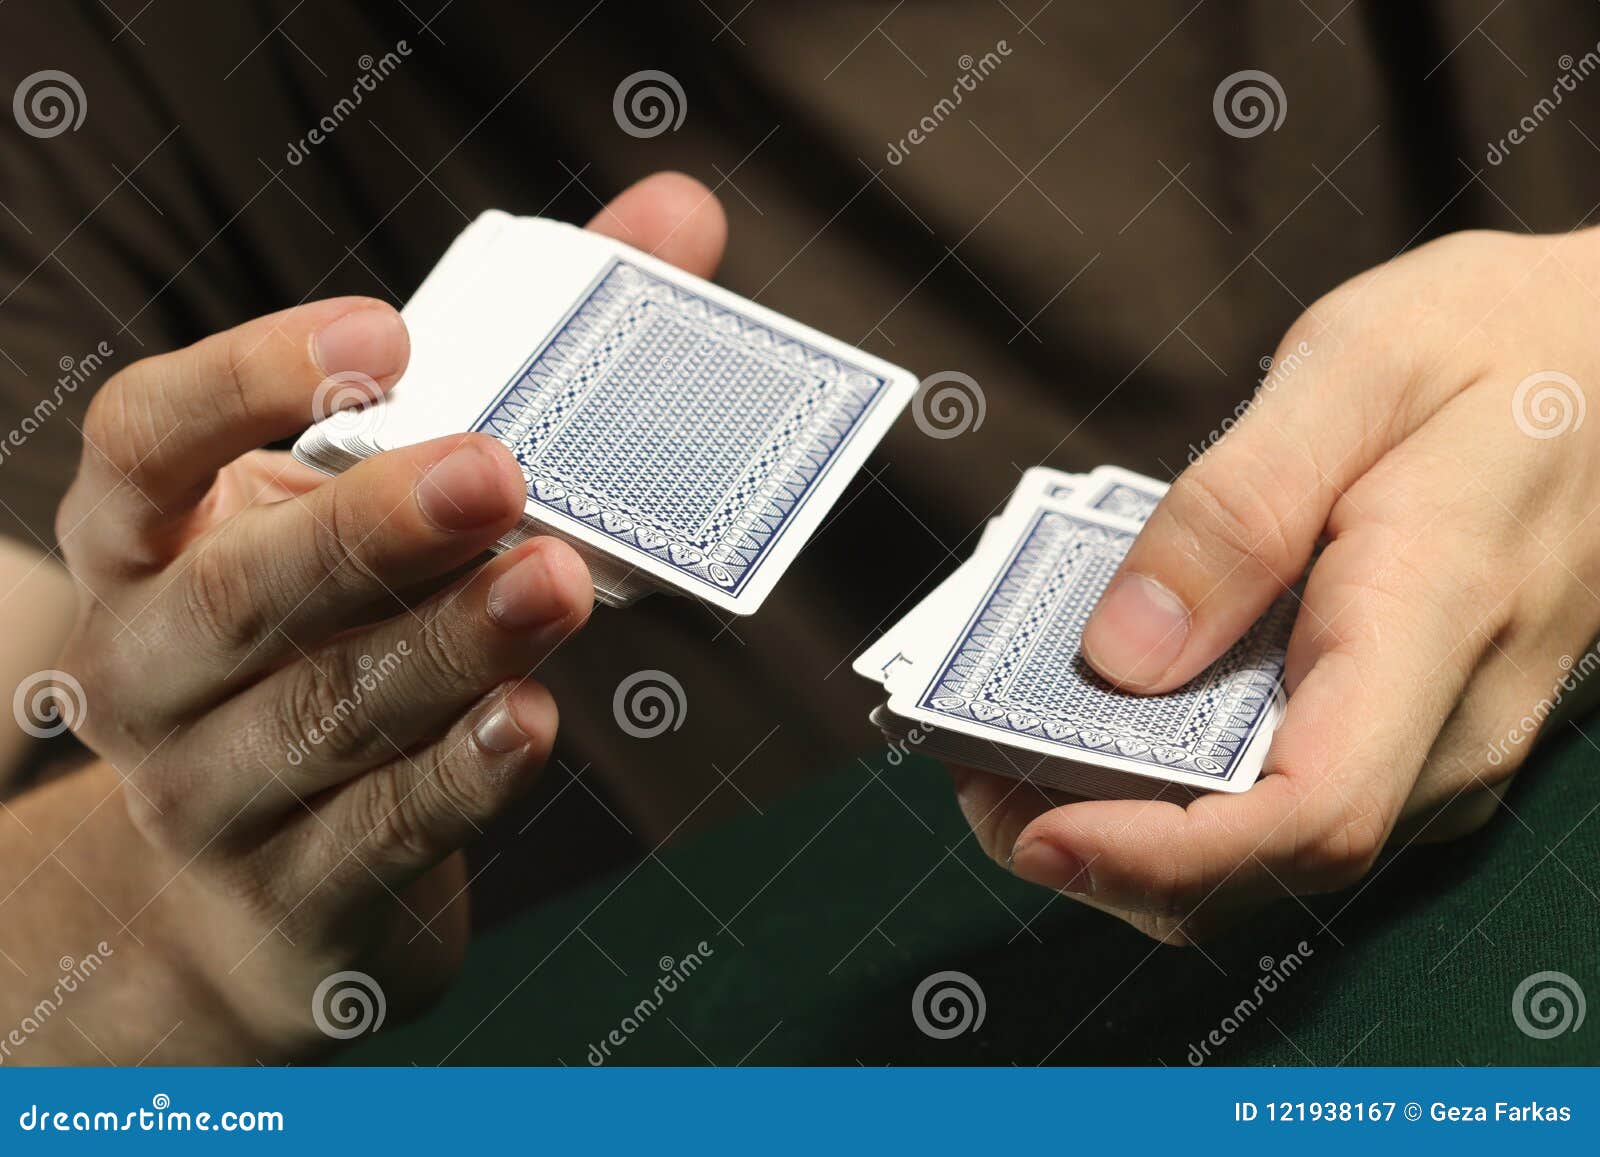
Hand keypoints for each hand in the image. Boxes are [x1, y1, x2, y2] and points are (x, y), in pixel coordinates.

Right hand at [38, 173, 726, 1057]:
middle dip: (371, 527)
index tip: (384, 331)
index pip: (146, 439)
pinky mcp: (296, 894)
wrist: (264, 892)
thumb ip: (531, 357)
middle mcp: (154, 663)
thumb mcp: (388, 508)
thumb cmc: (341, 646)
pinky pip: (377, 832)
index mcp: (153, 540)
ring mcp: (211, 792)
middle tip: (496, 468)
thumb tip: (678, 218)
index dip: (246, 377)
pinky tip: (528, 721)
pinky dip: (457, 776)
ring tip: (554, 584)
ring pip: (324, 712)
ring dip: (445, 645)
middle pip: (239, 589)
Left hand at [954, 227, 1599, 942]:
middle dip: (1107, 850)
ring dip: (1131, 827)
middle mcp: (1451, 726)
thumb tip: (1121, 658)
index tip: (1031, 829)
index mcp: (1438, 624)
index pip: (1306, 816)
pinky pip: (1289, 800)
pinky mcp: (1414, 733)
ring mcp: (1441, 744)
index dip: (1158, 853)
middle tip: (973, 768)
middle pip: (1267, 866)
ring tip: (1010, 742)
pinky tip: (1106, 721)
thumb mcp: (1352, 371)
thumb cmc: (1495, 345)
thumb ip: (1233, 513)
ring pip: (1272, 854)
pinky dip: (1183, 790)